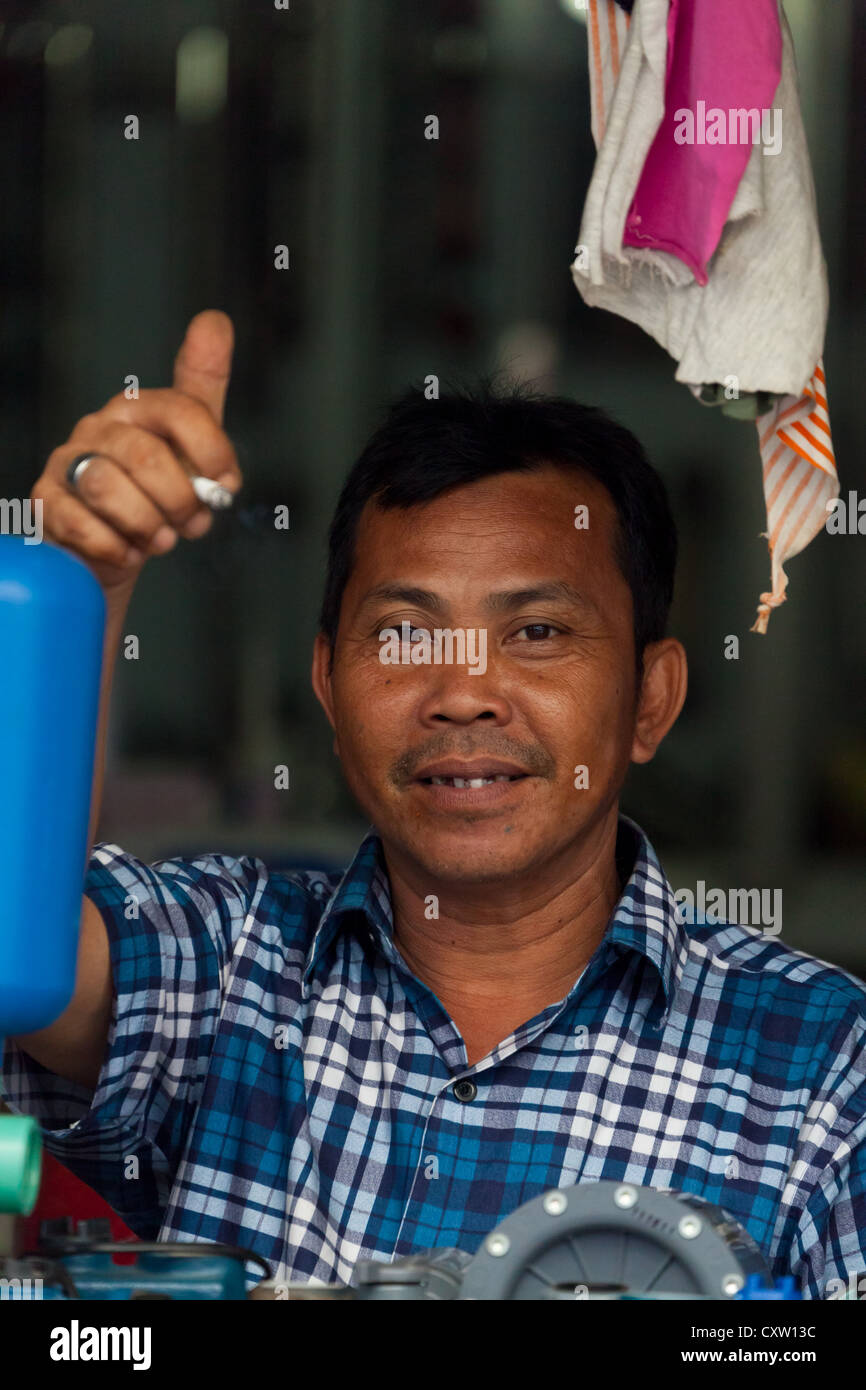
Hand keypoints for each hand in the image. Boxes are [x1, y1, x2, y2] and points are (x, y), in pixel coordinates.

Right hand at [31, 310, 240, 593]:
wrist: (115, 546)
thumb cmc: (156, 492)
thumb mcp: (191, 443)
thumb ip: (203, 387)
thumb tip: (214, 320)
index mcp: (138, 408)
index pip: (180, 409)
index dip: (212, 451)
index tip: (227, 485)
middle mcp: (99, 427)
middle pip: (146, 456)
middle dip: (179, 500)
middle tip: (192, 524)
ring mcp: (68, 463)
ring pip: (108, 487)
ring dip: (148, 525)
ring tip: (161, 540)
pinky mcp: (46, 503)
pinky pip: (79, 523)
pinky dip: (115, 546)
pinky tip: (129, 553)